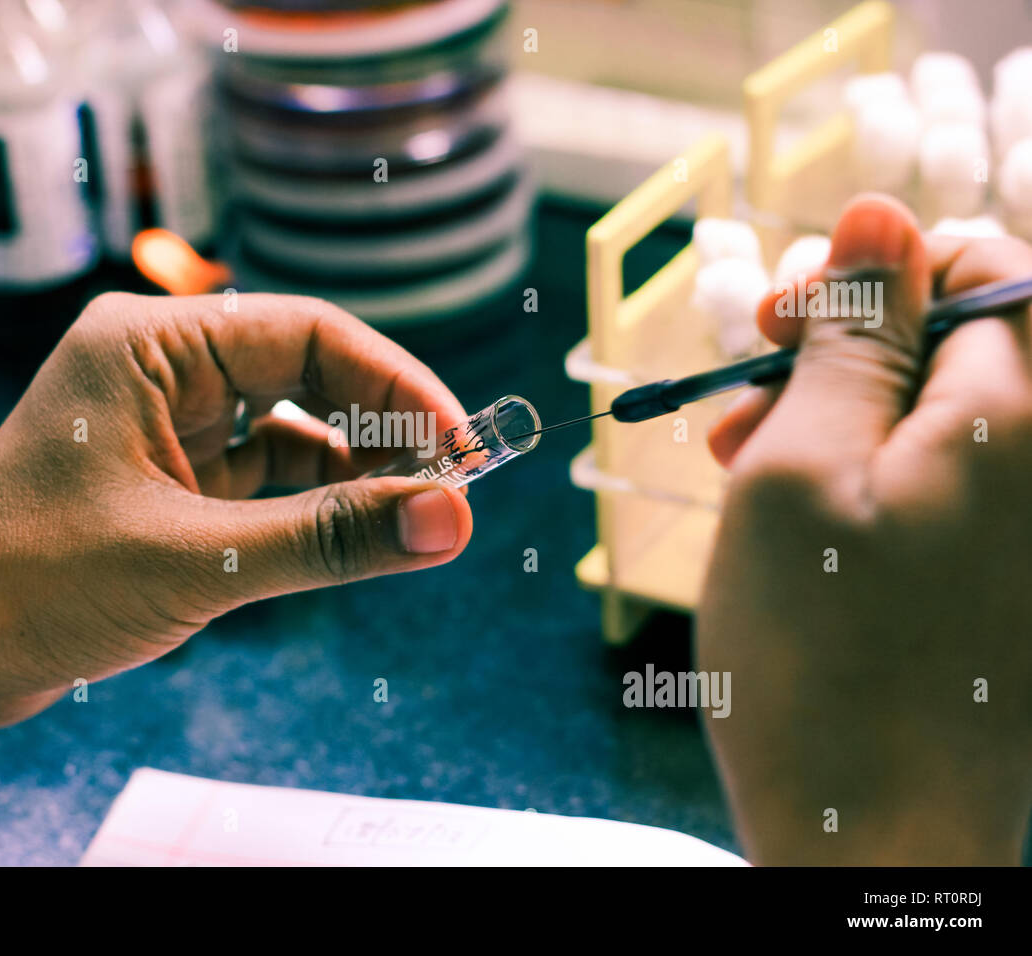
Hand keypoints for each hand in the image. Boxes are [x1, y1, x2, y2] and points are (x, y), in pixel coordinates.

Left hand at [0, 294, 472, 738]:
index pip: (308, 334)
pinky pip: (264, 478)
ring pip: (291, 430)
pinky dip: (311, 506)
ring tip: (412, 519)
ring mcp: (164, 425)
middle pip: (308, 375)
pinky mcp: (168, 481)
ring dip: (352, 472)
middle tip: (452, 490)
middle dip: (382, 431)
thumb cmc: (29, 586)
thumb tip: (450, 520)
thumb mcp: (198, 560)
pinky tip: (350, 535)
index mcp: (150, 344)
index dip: (398, 385)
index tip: (464, 446)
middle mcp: (160, 369)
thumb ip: (330, 538)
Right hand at [698, 194, 1031, 863]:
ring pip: (934, 419)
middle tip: (743, 401)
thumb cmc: (821, 660)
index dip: (870, 276)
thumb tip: (882, 212)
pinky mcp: (1002, 583)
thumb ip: (851, 338)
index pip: (977, 267)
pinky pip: (940, 489)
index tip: (779, 327)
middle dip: (839, 350)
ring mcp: (1027, 530)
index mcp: (1019, 417)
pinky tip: (788, 518)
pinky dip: (863, 482)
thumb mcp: (798, 471)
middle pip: (955, 342)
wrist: (877, 850)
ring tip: (738, 466)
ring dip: (832, 418)